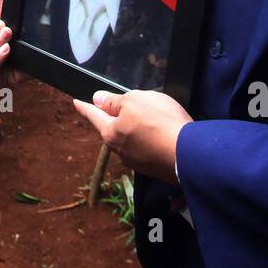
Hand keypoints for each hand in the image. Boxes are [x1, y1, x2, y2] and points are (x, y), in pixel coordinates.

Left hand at [73, 90, 192, 184]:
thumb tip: (98, 99)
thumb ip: (114, 101)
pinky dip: (151, 140)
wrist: (190, 154)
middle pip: (113, 129)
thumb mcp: (135, 101)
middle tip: (126, 107)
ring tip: (154, 119)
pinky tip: (163, 134)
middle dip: (116, 118)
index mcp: (111, 133)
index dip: (85, 107)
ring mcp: (137, 162)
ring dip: (136, 130)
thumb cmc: (162, 123)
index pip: (94, 115)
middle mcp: (120, 151)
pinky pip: (147, 149)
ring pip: (130, 140)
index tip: (76, 102)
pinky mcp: (154, 168)